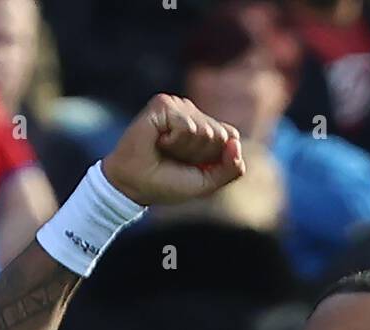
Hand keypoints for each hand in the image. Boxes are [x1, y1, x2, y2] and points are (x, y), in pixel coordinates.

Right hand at [101, 93, 244, 207]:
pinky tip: (160, 141)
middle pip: (219, 135)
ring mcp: (178, 106)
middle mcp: (193, 113)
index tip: (193, 166)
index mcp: (206, 127)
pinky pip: (186, 126)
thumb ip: (231, 168)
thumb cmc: (168, 184)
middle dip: (200, 155)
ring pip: (204, 130)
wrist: (133, 185)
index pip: (230, 137)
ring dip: (185, 150)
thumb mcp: (207, 182)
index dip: (215, 159)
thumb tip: (236, 142)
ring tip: (166, 151)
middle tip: (176, 159)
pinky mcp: (163, 104)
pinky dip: (175, 142)